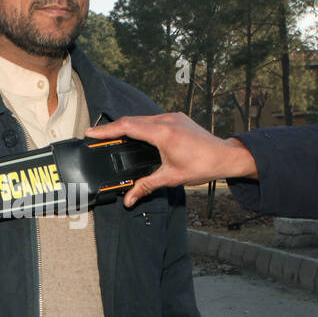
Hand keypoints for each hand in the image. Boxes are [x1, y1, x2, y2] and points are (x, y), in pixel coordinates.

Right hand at [84, 113, 256, 207]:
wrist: (226, 156)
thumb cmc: (203, 165)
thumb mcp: (172, 178)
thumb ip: (146, 186)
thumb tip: (129, 199)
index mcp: (163, 133)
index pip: (128, 127)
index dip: (107, 130)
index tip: (91, 133)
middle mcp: (167, 120)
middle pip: (132, 121)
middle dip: (112, 129)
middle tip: (96, 136)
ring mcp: (172, 117)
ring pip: (142, 118)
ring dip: (127, 126)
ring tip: (112, 136)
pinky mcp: (177, 118)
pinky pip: (153, 119)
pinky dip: (140, 126)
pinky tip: (135, 135)